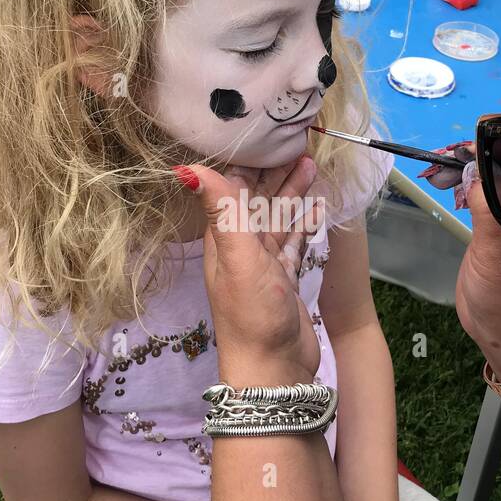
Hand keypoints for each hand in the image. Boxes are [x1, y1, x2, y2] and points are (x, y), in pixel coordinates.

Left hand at [183, 155, 322, 383]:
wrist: (273, 370)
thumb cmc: (253, 313)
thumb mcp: (237, 255)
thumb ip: (221, 209)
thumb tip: (185, 167)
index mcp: (223, 238)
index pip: (232, 187)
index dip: (248, 159)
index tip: (266, 130)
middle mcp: (240, 248)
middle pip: (257, 199)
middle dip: (273, 169)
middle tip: (296, 138)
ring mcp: (263, 265)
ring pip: (277, 217)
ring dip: (290, 190)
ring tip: (309, 162)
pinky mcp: (285, 280)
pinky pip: (293, 241)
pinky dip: (303, 221)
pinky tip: (315, 204)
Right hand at [456, 165, 500, 381]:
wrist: (499, 340)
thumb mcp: (496, 261)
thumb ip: (491, 215)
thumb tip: (484, 171)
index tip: (486, 134)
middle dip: (489, 149)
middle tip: (452, 149)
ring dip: (473, 163)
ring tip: (441, 165)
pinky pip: (490, 187)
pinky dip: (468, 179)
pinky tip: (444, 177)